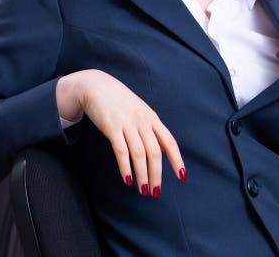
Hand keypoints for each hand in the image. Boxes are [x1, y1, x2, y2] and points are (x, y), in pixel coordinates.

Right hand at [56, 69, 185, 197]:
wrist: (96, 86)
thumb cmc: (120, 102)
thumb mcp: (140, 112)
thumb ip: (150, 129)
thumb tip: (160, 151)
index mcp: (152, 118)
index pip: (169, 142)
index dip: (177, 160)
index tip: (182, 177)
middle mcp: (143, 121)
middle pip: (155, 152)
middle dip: (157, 174)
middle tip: (155, 192)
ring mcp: (127, 124)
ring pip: (139, 154)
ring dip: (142, 174)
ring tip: (143, 190)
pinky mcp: (111, 127)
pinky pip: (121, 151)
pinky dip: (125, 167)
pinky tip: (127, 180)